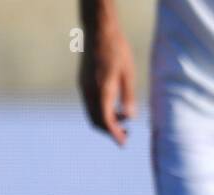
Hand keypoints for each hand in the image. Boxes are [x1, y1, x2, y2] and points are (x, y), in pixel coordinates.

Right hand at [78, 19, 136, 144]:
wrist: (98, 31)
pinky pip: (90, 105)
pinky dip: (101, 112)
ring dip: (105, 122)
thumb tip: (131, 117)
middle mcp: (89, 91)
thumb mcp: (129, 74)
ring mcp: (84, 87)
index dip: (114, 134)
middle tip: (127, 135)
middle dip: (110, 131)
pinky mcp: (83, 83)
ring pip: (91, 114)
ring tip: (123, 121)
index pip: (105, 120)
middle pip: (96, 121)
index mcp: (102, 90)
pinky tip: (114, 108)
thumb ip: (129, 97)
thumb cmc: (117, 50)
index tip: (123, 143)